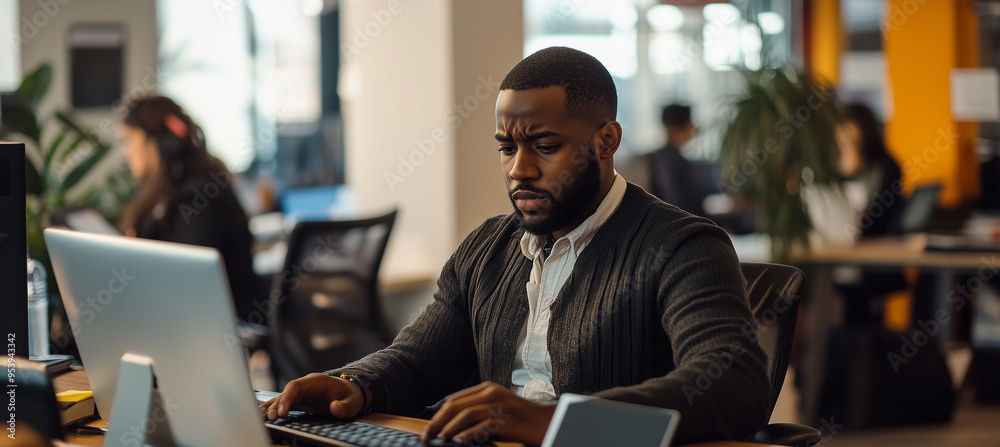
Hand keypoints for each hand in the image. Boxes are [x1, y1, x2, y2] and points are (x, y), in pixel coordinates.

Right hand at [261, 373, 362, 420]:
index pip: (296, 386)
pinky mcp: (300, 401)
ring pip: (282, 398)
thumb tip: (334, 407)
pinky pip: (284, 404)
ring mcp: (301, 393)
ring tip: (264, 419)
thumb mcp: (352, 401)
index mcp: (315, 381)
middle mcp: (305, 386)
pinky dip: (274, 409)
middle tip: (271, 418)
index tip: (282, 411)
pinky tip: (266, 416)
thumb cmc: (350, 395)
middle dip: (276, 405)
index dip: (287, 398)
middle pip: (286, 393)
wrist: (351, 393)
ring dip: (272, 407)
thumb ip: (345, 405)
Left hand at [421, 382, 555, 445]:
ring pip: (466, 414)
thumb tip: (449, 425)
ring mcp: (500, 406)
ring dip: (449, 428)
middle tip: (426, 436)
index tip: (428, 429)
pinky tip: (459, 441)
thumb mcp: (495, 409)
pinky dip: (468, 434)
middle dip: (437, 422)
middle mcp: (491, 393)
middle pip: (455, 405)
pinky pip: (483, 426)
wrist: (547, 421)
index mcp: (486, 389)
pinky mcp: (508, 420)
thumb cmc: (520, 419)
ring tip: (439, 439)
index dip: (437, 415)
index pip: (453, 400)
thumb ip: (476, 412)